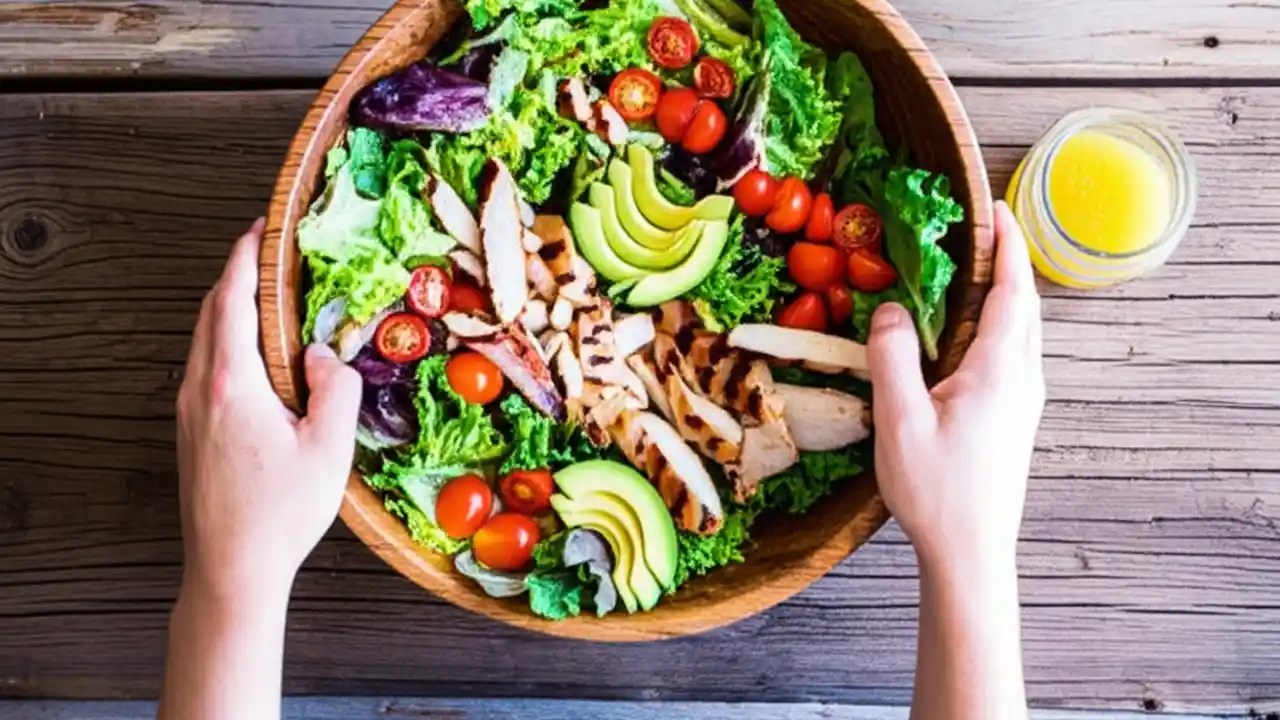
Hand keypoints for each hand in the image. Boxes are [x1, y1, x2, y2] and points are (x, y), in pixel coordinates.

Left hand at [176, 218, 361, 600]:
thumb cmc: (280, 513)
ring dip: (230, 311)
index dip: (246, 256)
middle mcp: (200, 390)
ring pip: (203, 342)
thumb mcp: (329, 448)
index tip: (261, 227)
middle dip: (237, 275)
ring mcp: (188, 413)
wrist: (231, 569)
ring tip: (266, 299)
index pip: (233, 300)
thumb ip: (335, 389)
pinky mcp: (189, 434)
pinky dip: (226, 343)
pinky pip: (204, 369)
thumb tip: (325, 355)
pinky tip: (255, 359)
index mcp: (233, 384)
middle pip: (211, 313)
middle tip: (268, 254)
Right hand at [868, 201, 1043, 565]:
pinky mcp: (1013, 420)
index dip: (1008, 244)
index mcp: (1000, 370)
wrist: (971, 553)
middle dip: (1006, 262)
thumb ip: (893, 357)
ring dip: (1002, 295)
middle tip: (977, 232)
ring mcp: (1022, 401)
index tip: (996, 208)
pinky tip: (964, 336)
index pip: (1014, 290)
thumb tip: (893, 311)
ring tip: (969, 274)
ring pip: (1021, 331)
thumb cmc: (936, 490)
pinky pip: (1011, 355)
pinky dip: (995, 326)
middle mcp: (1022, 379)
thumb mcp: (900, 420)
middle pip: (1024, 305)